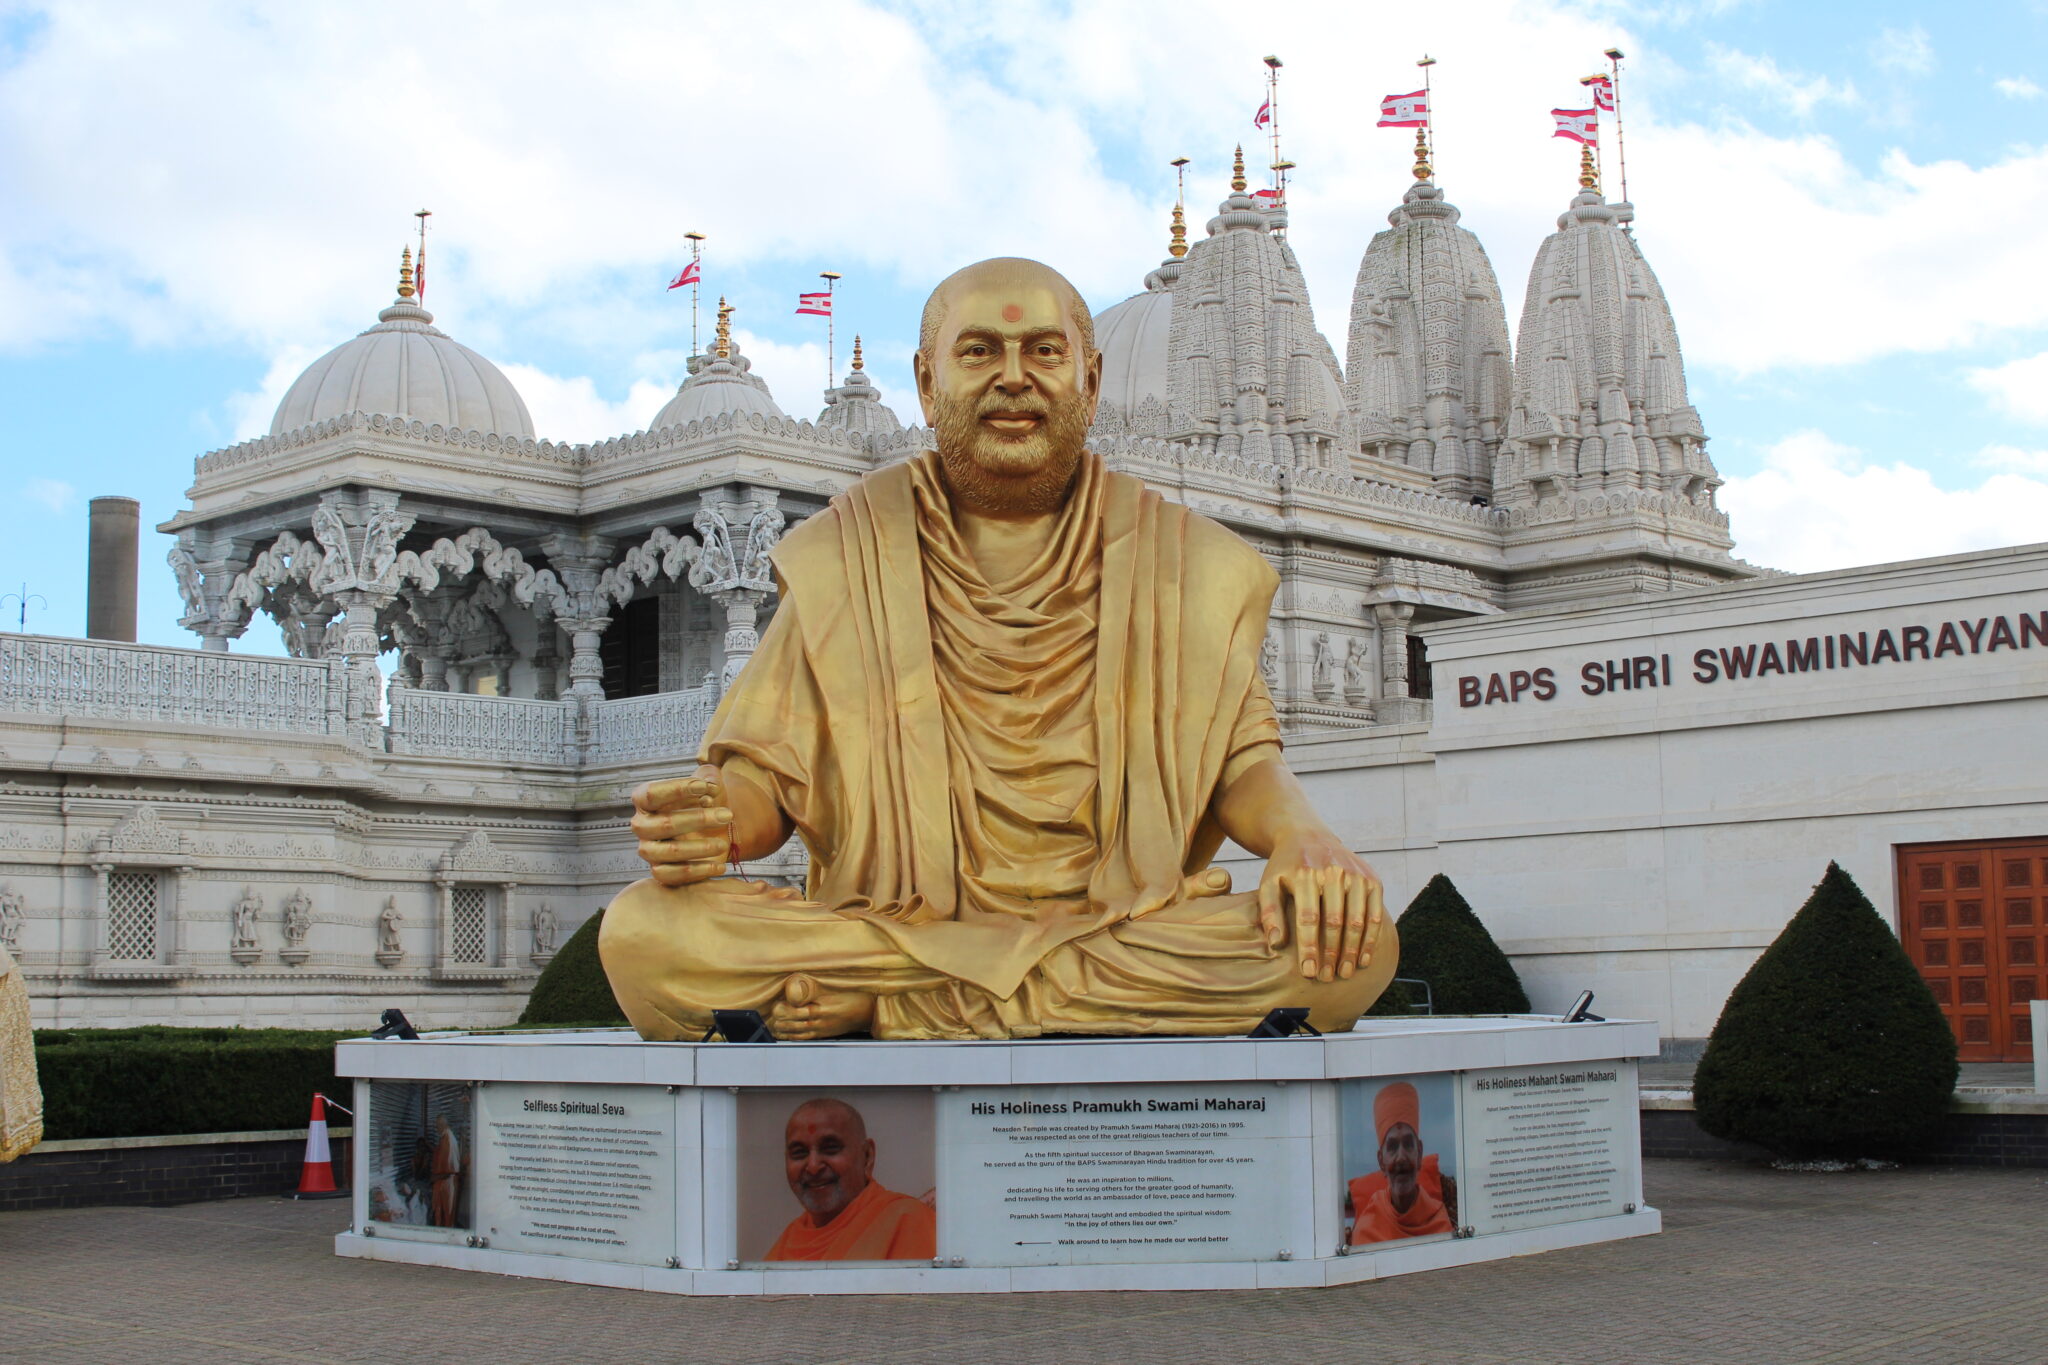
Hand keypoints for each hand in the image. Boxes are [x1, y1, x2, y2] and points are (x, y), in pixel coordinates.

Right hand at [630, 769, 734, 886]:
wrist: (716, 828)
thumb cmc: (707, 802)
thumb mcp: (710, 783)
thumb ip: (710, 777)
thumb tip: (710, 787)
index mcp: (646, 800)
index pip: (652, 794)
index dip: (676, 790)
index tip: (704, 788)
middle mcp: (642, 825)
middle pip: (663, 824)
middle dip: (697, 819)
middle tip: (727, 815)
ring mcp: (649, 850)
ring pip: (667, 852)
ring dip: (698, 848)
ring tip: (722, 844)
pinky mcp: (660, 871)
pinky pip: (672, 876)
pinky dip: (697, 872)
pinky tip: (719, 865)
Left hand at [1256, 831, 1384, 982]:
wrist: (1307, 835)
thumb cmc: (1285, 867)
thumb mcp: (1269, 884)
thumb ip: (1270, 913)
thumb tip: (1277, 943)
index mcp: (1304, 873)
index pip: (1308, 919)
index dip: (1309, 949)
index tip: (1309, 973)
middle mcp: (1332, 871)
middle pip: (1335, 922)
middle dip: (1332, 954)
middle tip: (1327, 978)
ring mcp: (1355, 874)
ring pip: (1357, 920)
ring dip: (1352, 951)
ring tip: (1344, 973)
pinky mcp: (1371, 878)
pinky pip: (1374, 913)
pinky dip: (1371, 939)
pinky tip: (1363, 959)